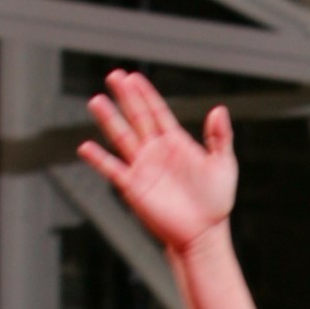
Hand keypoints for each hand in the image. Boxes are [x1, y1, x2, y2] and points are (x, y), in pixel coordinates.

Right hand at [78, 71, 236, 252]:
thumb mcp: (224, 165)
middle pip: (137, 118)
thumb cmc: (216, 201)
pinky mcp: (134, 186)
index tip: (133, 77)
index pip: (157, 112)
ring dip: (109, 120)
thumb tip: (220, 110)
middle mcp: (156, 151)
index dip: (146, 94)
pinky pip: (113, 169)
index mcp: (176, 143)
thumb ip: (220, 137)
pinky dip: (99, 159)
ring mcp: (143, 167)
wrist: (204, 232)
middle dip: (126, 97)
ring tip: (96, 101)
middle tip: (114, 76)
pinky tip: (86, 147)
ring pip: (122, 137)